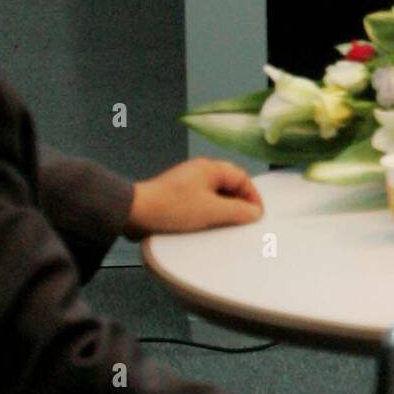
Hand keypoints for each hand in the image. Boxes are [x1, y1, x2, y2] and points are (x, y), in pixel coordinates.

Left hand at [124, 157, 262, 239]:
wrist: (136, 212)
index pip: (241, 177)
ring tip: (228, 226)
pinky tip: (208, 225)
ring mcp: (187, 181)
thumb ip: (237, 211)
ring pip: (215, 193)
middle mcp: (200, 170)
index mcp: (210, 168)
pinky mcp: (176, 194)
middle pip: (229, 184)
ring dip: (225, 208)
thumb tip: (255, 212)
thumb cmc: (176, 208)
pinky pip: (202, 200)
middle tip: (245, 221)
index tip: (257, 216)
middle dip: (240, 202)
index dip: (253, 196)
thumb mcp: (211, 211)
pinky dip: (210, 211)